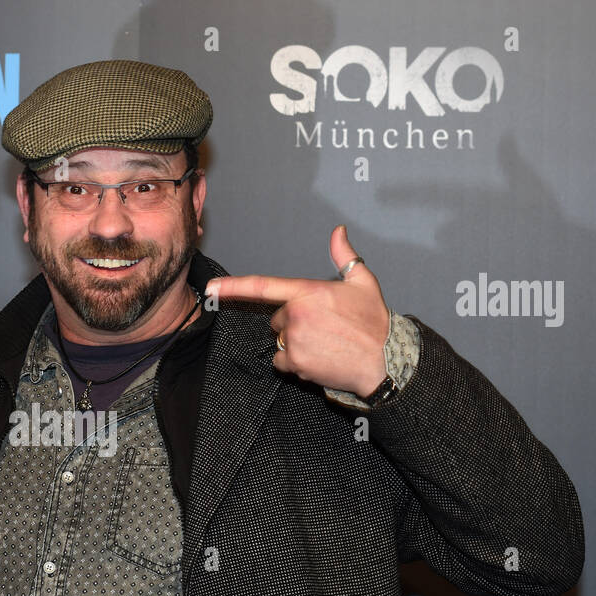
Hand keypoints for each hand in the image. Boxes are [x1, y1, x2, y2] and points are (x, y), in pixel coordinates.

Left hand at [205, 225, 390, 397]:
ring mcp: (294, 340)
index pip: (263, 286)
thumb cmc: (375, 322)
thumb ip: (344, 256)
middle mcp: (297, 315)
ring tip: (325, 343)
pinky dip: (295, 362)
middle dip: (293, 322)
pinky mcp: (295, 362)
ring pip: (280, 340)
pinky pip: (281, 361)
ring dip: (295, 342)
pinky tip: (318, 358)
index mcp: (308, 292)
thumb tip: (338, 232)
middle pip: (278, 318)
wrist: (384, 361)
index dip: (233, 287)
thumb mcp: (362, 282)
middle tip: (323, 326)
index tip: (210, 288)